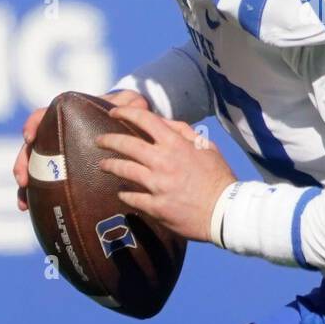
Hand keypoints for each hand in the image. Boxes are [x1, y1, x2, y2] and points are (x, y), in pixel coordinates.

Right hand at [12, 89, 148, 211]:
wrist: (126, 125)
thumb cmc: (126, 112)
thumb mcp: (130, 104)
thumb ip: (131, 104)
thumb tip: (138, 107)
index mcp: (68, 115)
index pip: (43, 116)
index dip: (33, 125)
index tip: (30, 137)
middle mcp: (57, 135)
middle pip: (32, 148)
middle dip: (23, 163)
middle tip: (23, 180)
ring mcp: (58, 154)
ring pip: (34, 169)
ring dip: (26, 187)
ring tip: (24, 204)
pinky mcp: (65, 172)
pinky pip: (47, 185)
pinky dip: (38, 199)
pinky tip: (33, 212)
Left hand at [95, 105, 237, 243]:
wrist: (225, 211)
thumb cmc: (218, 177)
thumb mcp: (206, 147)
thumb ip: (184, 132)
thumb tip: (163, 122)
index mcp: (175, 144)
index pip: (144, 120)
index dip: (125, 112)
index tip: (114, 112)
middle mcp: (163, 162)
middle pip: (126, 144)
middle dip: (108, 139)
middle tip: (99, 140)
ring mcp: (157, 185)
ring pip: (124, 170)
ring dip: (110, 165)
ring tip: (103, 165)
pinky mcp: (155, 206)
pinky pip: (132, 197)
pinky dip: (124, 193)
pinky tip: (121, 192)